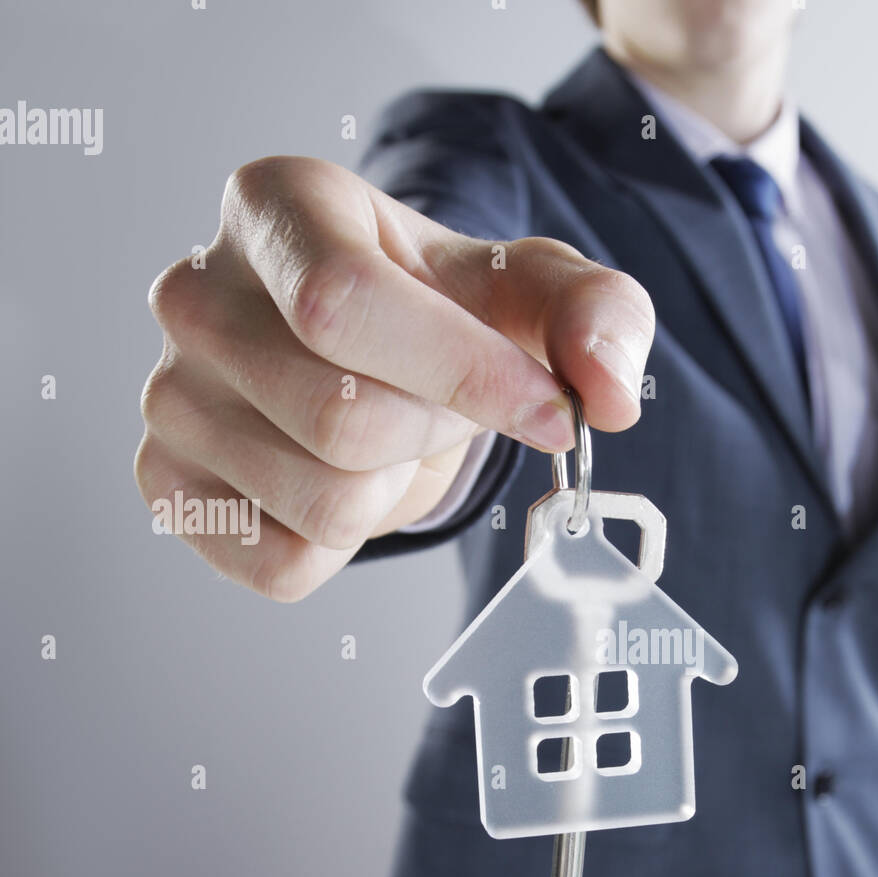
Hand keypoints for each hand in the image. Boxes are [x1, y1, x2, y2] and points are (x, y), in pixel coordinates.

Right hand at [134, 156, 654, 600]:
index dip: (466, 377)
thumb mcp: (529, 291)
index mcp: (277, 208)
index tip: (550, 413)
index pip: (344, 307)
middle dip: (433, 434)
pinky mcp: (167, 487)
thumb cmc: (440, 310)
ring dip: (392, 490)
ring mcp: (169, 397)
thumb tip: (607, 393)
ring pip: (322, 504)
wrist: (367, 356)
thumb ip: (595, 316)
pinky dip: (345, 546)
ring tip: (388, 436)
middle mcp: (196, 295)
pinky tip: (345, 483)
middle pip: (343, 422)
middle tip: (439, 404)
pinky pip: (282, 565)